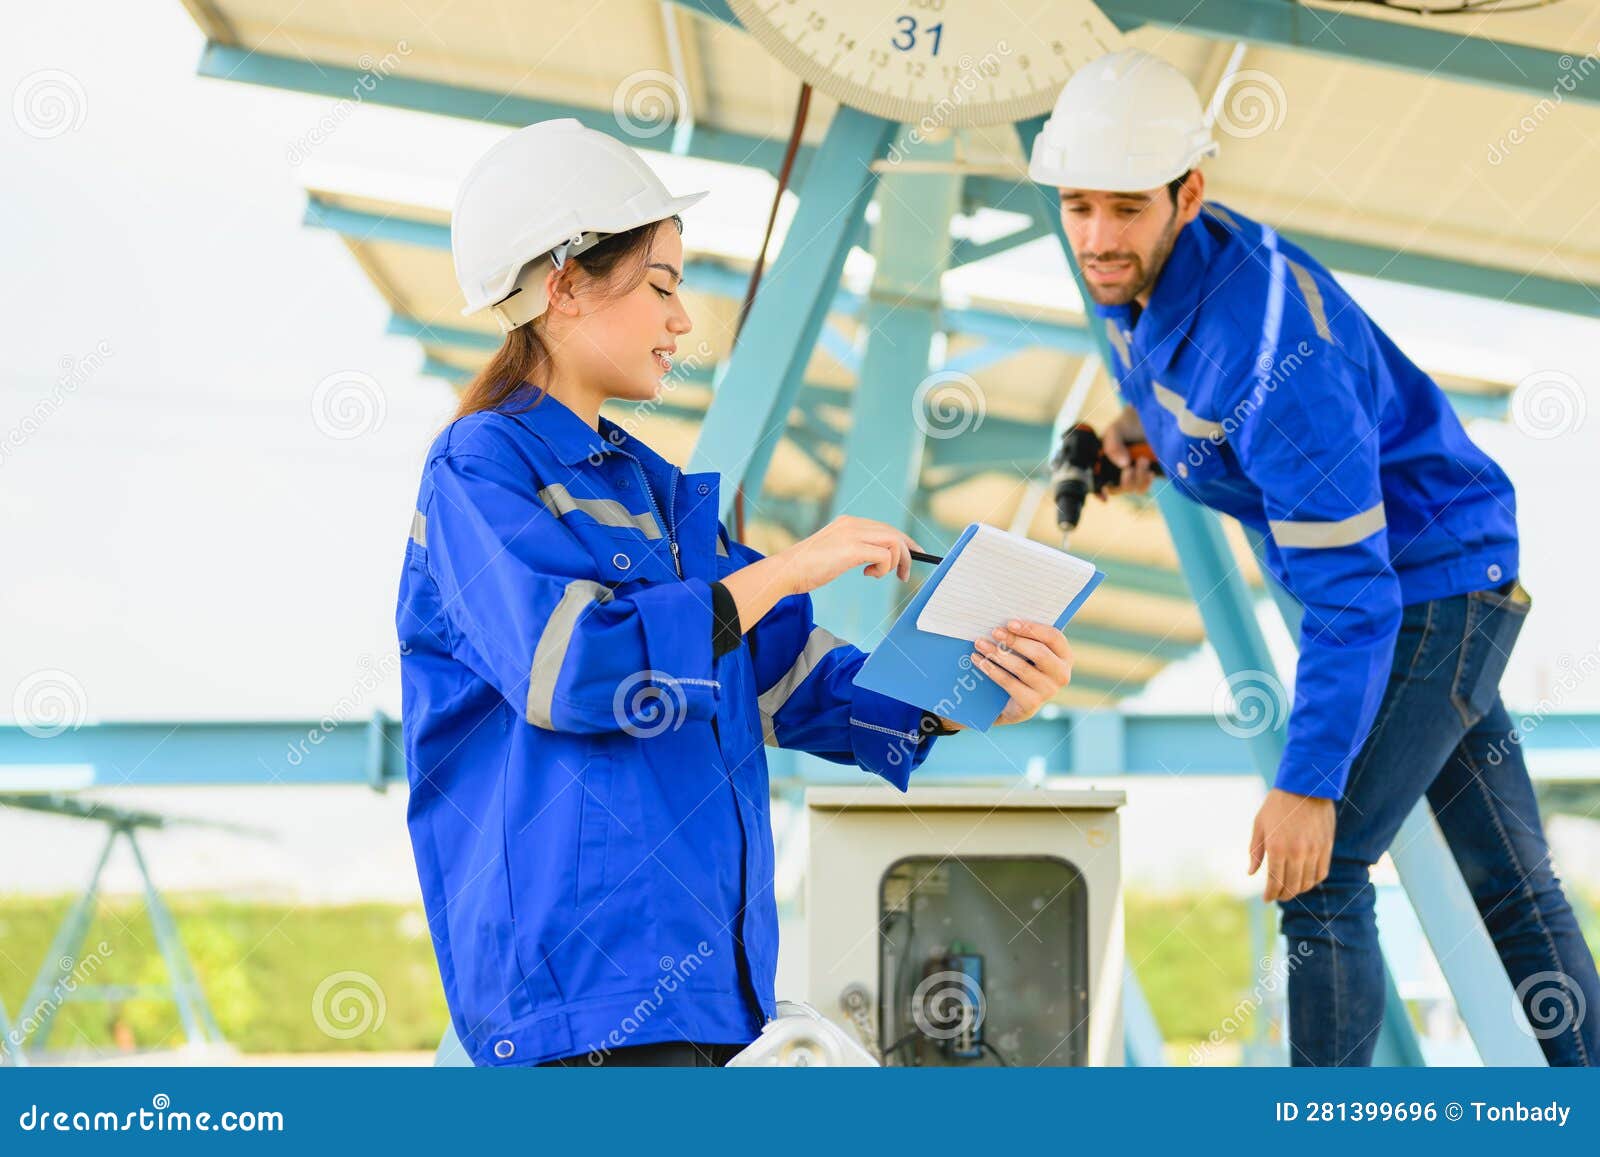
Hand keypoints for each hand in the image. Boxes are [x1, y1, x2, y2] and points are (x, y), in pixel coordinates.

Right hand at [771, 515, 922, 595]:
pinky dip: (884, 569)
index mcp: (848, 523)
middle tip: (904, 574)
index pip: (885, 528)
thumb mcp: (835, 554)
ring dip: (895, 563)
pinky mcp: (852, 549)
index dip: (903, 542)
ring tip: (877, 575)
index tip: (913, 556)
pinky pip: (885, 556)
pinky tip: (868, 574)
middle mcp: (853, 524)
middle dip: (907, 554)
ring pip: (894, 542)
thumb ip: (854, 551)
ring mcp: (852, 534)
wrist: (786, 571)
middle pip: (894, 533)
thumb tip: (875, 561)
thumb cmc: (806, 569)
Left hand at [970, 620, 1072, 724]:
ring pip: (1022, 668)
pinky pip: (1010, 683)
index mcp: (1065, 656)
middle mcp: (1061, 674)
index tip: (1010, 623)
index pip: (1054, 637)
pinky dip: (992, 670)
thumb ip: (1025, 637)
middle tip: (994, 631)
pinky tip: (980, 661)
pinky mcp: (1032, 704)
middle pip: (1039, 653)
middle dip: (1014, 640)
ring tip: (980, 644)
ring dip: (998, 654)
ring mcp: (1048, 691)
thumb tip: (1004, 622)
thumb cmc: (1022, 667)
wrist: (1013, 703)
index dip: (1032, 629)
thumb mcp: (1028, 652)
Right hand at [1099, 411, 1154, 497]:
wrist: (1150, 417)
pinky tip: (1150, 471)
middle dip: (1124, 481)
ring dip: (1138, 478)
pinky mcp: (1145, 473)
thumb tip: (1123, 464)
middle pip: (1116, 488)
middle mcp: (1114, 470)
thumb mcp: (1115, 430)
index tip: (1104, 496)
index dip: (1098, 491)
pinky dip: (1146, 481)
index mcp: (1102, 461)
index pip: (1097, 481)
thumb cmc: (1127, 422)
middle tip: (1129, 468)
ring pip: (1132, 488)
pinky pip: (1143, 486)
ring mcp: (1131, 472)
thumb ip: (1113, 446)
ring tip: (1143, 460)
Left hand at [1248, 789, 1335, 901]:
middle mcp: (1296, 853)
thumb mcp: (1259, 825)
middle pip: (1291, 886)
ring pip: (1307, 882)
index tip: (1267, 899)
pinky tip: (1306, 881)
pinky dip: (1313, 881)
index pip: (1274, 881)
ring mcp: (1314, 851)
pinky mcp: (1326, 848)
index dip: (1270, 894)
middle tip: (1278, 897)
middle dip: (1283, 895)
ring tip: (1290, 890)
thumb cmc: (1277, 805)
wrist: (1305, 787)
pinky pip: (1321, 873)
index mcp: (1277, 848)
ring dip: (1298, 890)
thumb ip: (1255, 851)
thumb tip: (1251, 874)